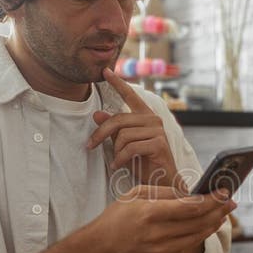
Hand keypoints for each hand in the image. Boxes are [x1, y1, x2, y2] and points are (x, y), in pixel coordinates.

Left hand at [87, 68, 180, 188]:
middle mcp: (153, 119)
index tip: (105, 71)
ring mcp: (157, 130)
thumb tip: (97, 115)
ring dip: (115, 151)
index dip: (118, 83)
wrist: (162, 182)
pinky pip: (131, 147)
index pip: (130, 95)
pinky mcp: (159, 143)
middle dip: (101, 134)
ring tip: (117, 160)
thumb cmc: (143, 162)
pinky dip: (121, 158)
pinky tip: (120, 165)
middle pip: (118, 120)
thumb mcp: (124, 143)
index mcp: (145, 115)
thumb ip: (113, 129)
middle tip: (90, 145)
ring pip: (123, 135)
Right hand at [87, 185, 233, 252]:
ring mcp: (161, 252)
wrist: (98, 250)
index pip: (191, 207)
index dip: (212, 199)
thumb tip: (190, 193)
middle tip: (231, 203)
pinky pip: (186, 248)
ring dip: (212, 224)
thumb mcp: (135, 195)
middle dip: (218, 211)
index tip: (225, 192)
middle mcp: (158, 235)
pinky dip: (197, 237)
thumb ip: (164, 193)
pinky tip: (204, 228)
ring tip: (222, 215)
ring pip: (196, 237)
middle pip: (199, 222)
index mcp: (151, 214)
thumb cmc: (116, 218)